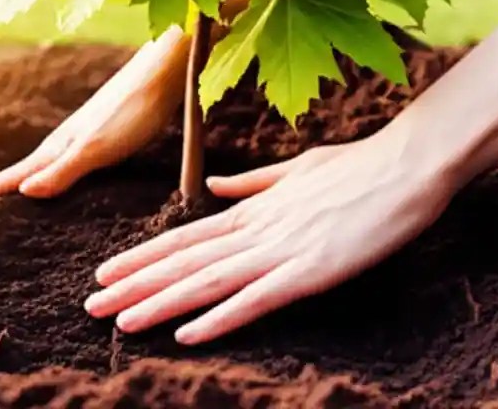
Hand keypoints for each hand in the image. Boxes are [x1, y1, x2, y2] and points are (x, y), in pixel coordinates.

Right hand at [0, 26, 189, 208]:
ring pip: (39, 175)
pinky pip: (62, 172)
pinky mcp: (98, 141)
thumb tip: (24, 193)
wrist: (163, 72)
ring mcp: (77, 142)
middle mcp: (58, 147)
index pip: (4, 181)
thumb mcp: (97, 147)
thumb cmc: (131, 109)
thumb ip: (63, 171)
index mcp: (52, 151)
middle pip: (15, 179)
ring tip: (5, 218)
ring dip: (20, 196)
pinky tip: (60, 196)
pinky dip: (50, 188)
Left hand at [83, 126, 460, 344]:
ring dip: (161, 304)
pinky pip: (256, 299)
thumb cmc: (359, 166)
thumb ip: (254, 183)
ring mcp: (282, 250)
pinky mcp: (311, 271)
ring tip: (120, 322)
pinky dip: (220, 317)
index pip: (185, 237)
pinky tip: (187, 334)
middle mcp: (258, 230)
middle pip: (184, 262)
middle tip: (91, 306)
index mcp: (254, 209)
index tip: (106, 272)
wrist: (407, 164)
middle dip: (135, 285)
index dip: (142, 257)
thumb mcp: (297, 170)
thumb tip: (217, 186)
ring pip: (208, 281)